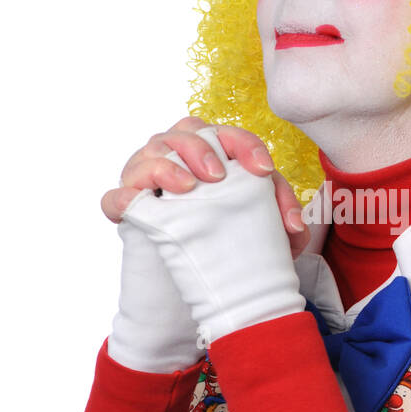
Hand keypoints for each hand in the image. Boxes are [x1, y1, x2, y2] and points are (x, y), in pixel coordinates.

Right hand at [101, 116, 309, 260]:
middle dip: (203, 149)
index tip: (263, 171)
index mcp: (215, 152)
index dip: (246, 146)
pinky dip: (124, 198)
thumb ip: (284, 219)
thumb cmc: (233, 237)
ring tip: (188, 186)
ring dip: (168, 165)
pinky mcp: (127, 208)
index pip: (229, 135)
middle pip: (187, 132)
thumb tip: (295, 227)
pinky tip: (139, 205)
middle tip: (218, 176)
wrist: (204, 279)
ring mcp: (149, 177)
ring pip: (151, 153)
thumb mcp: (266, 228)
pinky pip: (115, 198)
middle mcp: (180, 155)